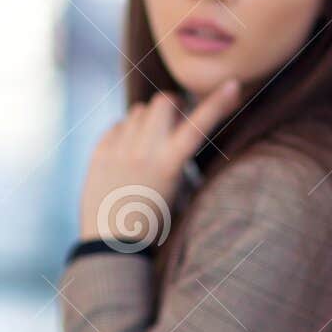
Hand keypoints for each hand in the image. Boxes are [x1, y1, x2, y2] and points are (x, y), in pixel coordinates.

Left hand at [78, 80, 242, 244]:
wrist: (111, 248)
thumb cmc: (153, 227)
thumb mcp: (177, 194)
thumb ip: (178, 160)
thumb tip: (178, 132)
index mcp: (168, 165)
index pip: (198, 126)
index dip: (218, 103)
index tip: (233, 83)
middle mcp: (142, 153)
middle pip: (162, 102)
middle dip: (173, 106)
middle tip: (175, 123)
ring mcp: (117, 151)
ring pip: (138, 111)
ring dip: (149, 120)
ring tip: (149, 145)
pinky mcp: (99, 155)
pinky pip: (117, 126)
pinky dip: (126, 132)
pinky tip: (128, 154)